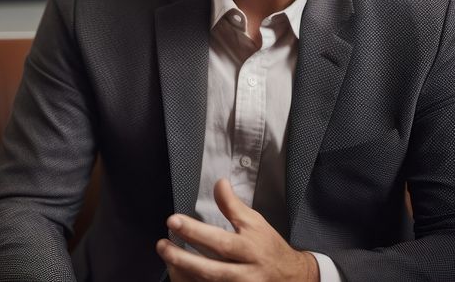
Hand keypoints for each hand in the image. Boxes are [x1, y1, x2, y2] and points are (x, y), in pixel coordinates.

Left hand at [156, 178, 318, 281]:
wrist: (293, 278)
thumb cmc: (269, 248)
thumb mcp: (255, 223)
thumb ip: (233, 205)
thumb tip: (219, 183)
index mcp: (249, 250)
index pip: (220, 242)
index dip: (195, 232)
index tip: (173, 221)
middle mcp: (245, 274)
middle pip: (211, 270)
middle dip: (183, 259)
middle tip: (162, 245)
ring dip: (184, 274)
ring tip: (166, 259)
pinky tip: (179, 275)